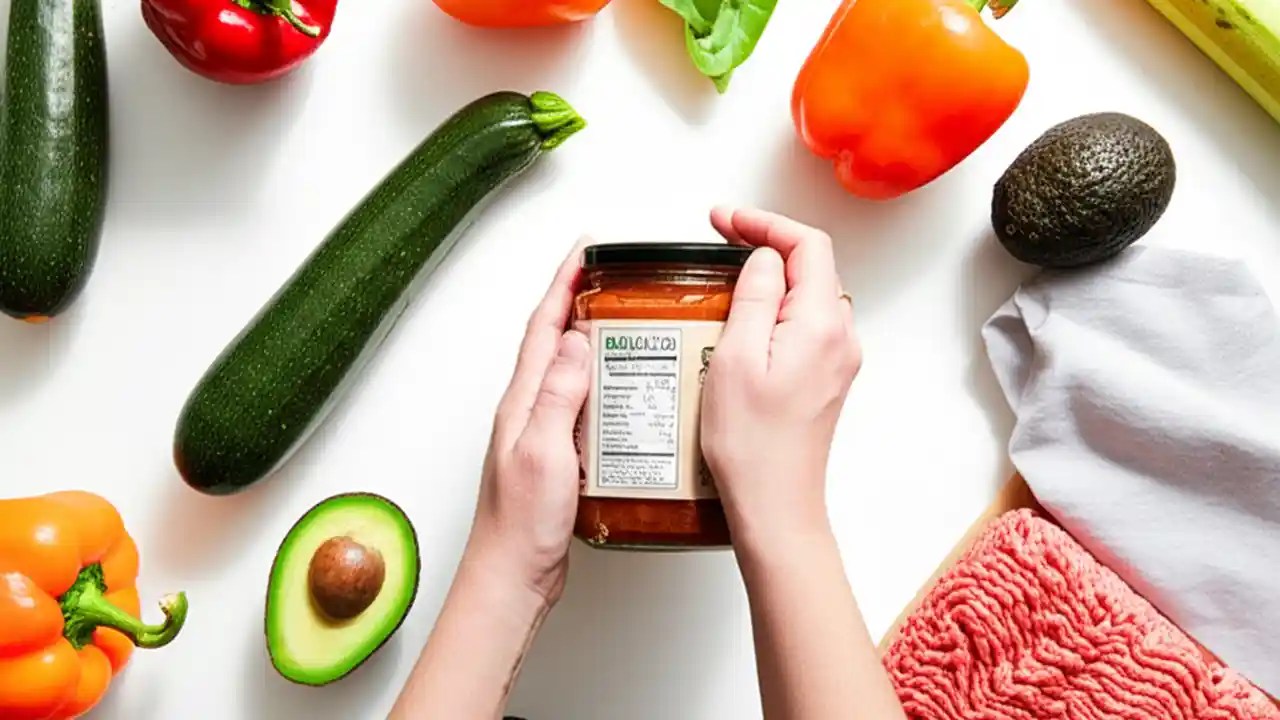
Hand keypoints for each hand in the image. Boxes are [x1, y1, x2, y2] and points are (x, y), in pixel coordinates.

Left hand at [464, 240, 590, 606]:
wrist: (510, 577)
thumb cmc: (519, 525)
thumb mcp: (544, 453)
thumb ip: (559, 396)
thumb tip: (576, 339)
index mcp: (522, 401)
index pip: (543, 327)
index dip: (563, 284)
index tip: (585, 250)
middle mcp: (528, 411)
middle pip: (554, 341)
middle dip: (580, 301)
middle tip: (614, 279)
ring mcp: (540, 433)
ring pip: (569, 373)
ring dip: (594, 341)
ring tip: (629, 325)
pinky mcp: (556, 457)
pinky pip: (581, 407)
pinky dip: (602, 387)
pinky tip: (625, 395)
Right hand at [701, 207, 860, 544]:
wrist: (775, 505)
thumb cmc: (751, 445)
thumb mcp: (736, 357)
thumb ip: (755, 296)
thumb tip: (763, 258)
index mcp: (822, 325)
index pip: (807, 245)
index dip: (765, 223)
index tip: (724, 221)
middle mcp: (840, 339)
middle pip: (812, 266)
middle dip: (765, 246)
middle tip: (717, 243)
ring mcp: (837, 361)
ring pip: (808, 296)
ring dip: (769, 280)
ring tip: (721, 284)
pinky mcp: (825, 380)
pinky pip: (804, 327)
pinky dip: (774, 311)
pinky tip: (739, 325)